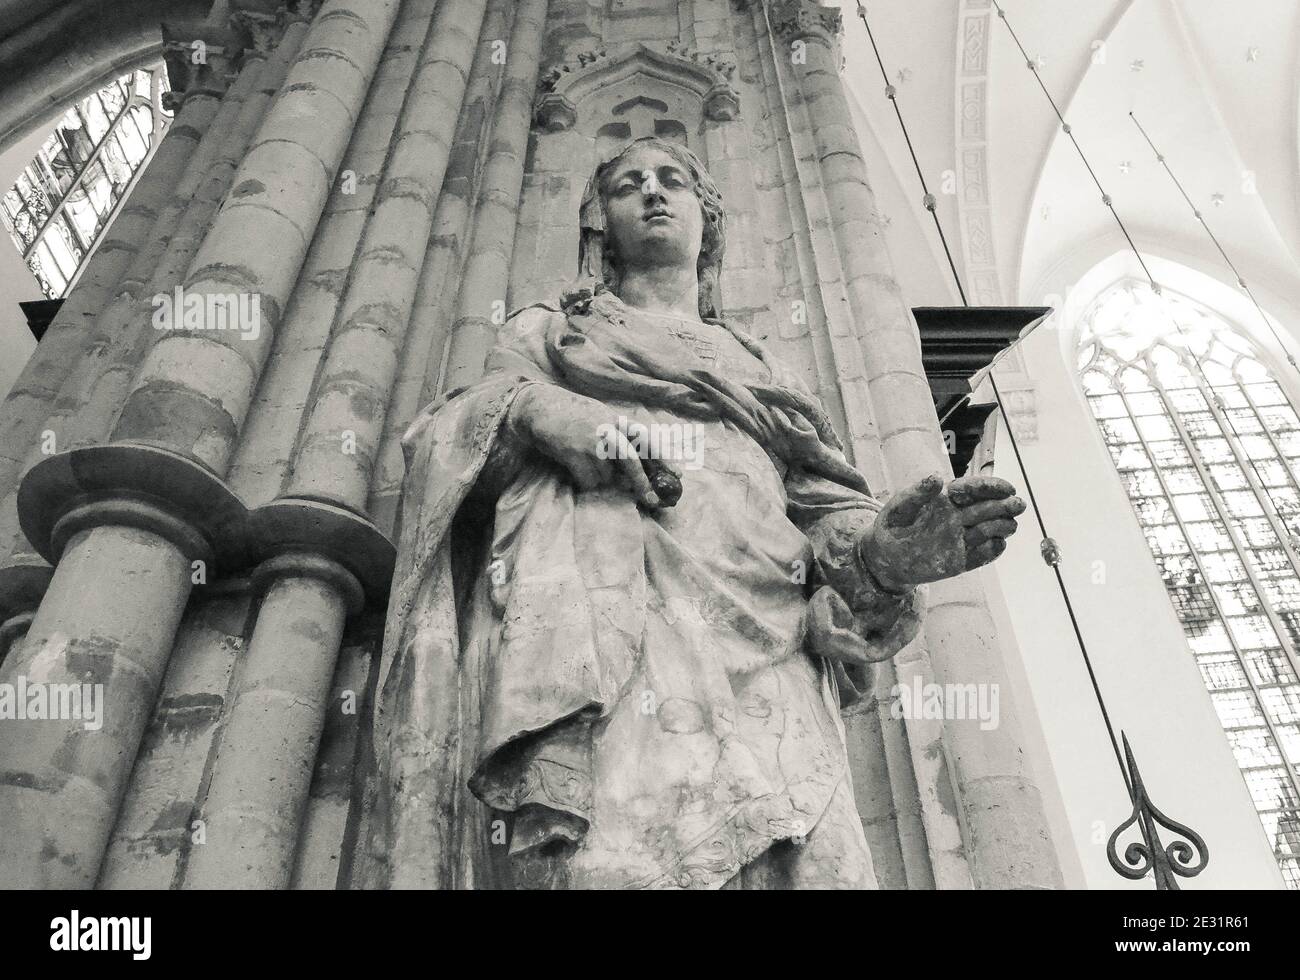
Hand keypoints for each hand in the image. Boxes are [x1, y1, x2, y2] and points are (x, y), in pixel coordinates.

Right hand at [507, 384, 673, 507]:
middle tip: (652, 500)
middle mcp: (606, 429)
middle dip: (642, 482)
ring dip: (600, 479)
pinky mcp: (574, 453)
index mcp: (616, 419)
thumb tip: (634, 467)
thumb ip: (617, 435)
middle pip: (631, 460)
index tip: (678, 474)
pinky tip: (575, 469)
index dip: (664, 457)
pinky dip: (585, 481)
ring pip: (606, 475)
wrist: (539, 407)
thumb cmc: (571, 415)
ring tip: (585, 465)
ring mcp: (590, 441)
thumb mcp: (600, 416)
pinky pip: (588, 480)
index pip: (646, 439)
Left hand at [858, 474, 1025, 591]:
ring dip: (1002, 525)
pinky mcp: (964, 560)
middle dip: (1005, 505)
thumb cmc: (892, 527)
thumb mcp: (899, 509)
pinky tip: (997, 544)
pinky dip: (993, 549)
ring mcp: (964, 538)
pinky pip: (985, 555)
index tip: (1007, 488)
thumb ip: (917, 494)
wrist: (887, 558)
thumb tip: (937, 478)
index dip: (992, 487)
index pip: (974, 489)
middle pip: (991, 507)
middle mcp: (960, 516)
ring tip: (1006, 525)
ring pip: (993, 529)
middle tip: (1017, 505)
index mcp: (948, 499)